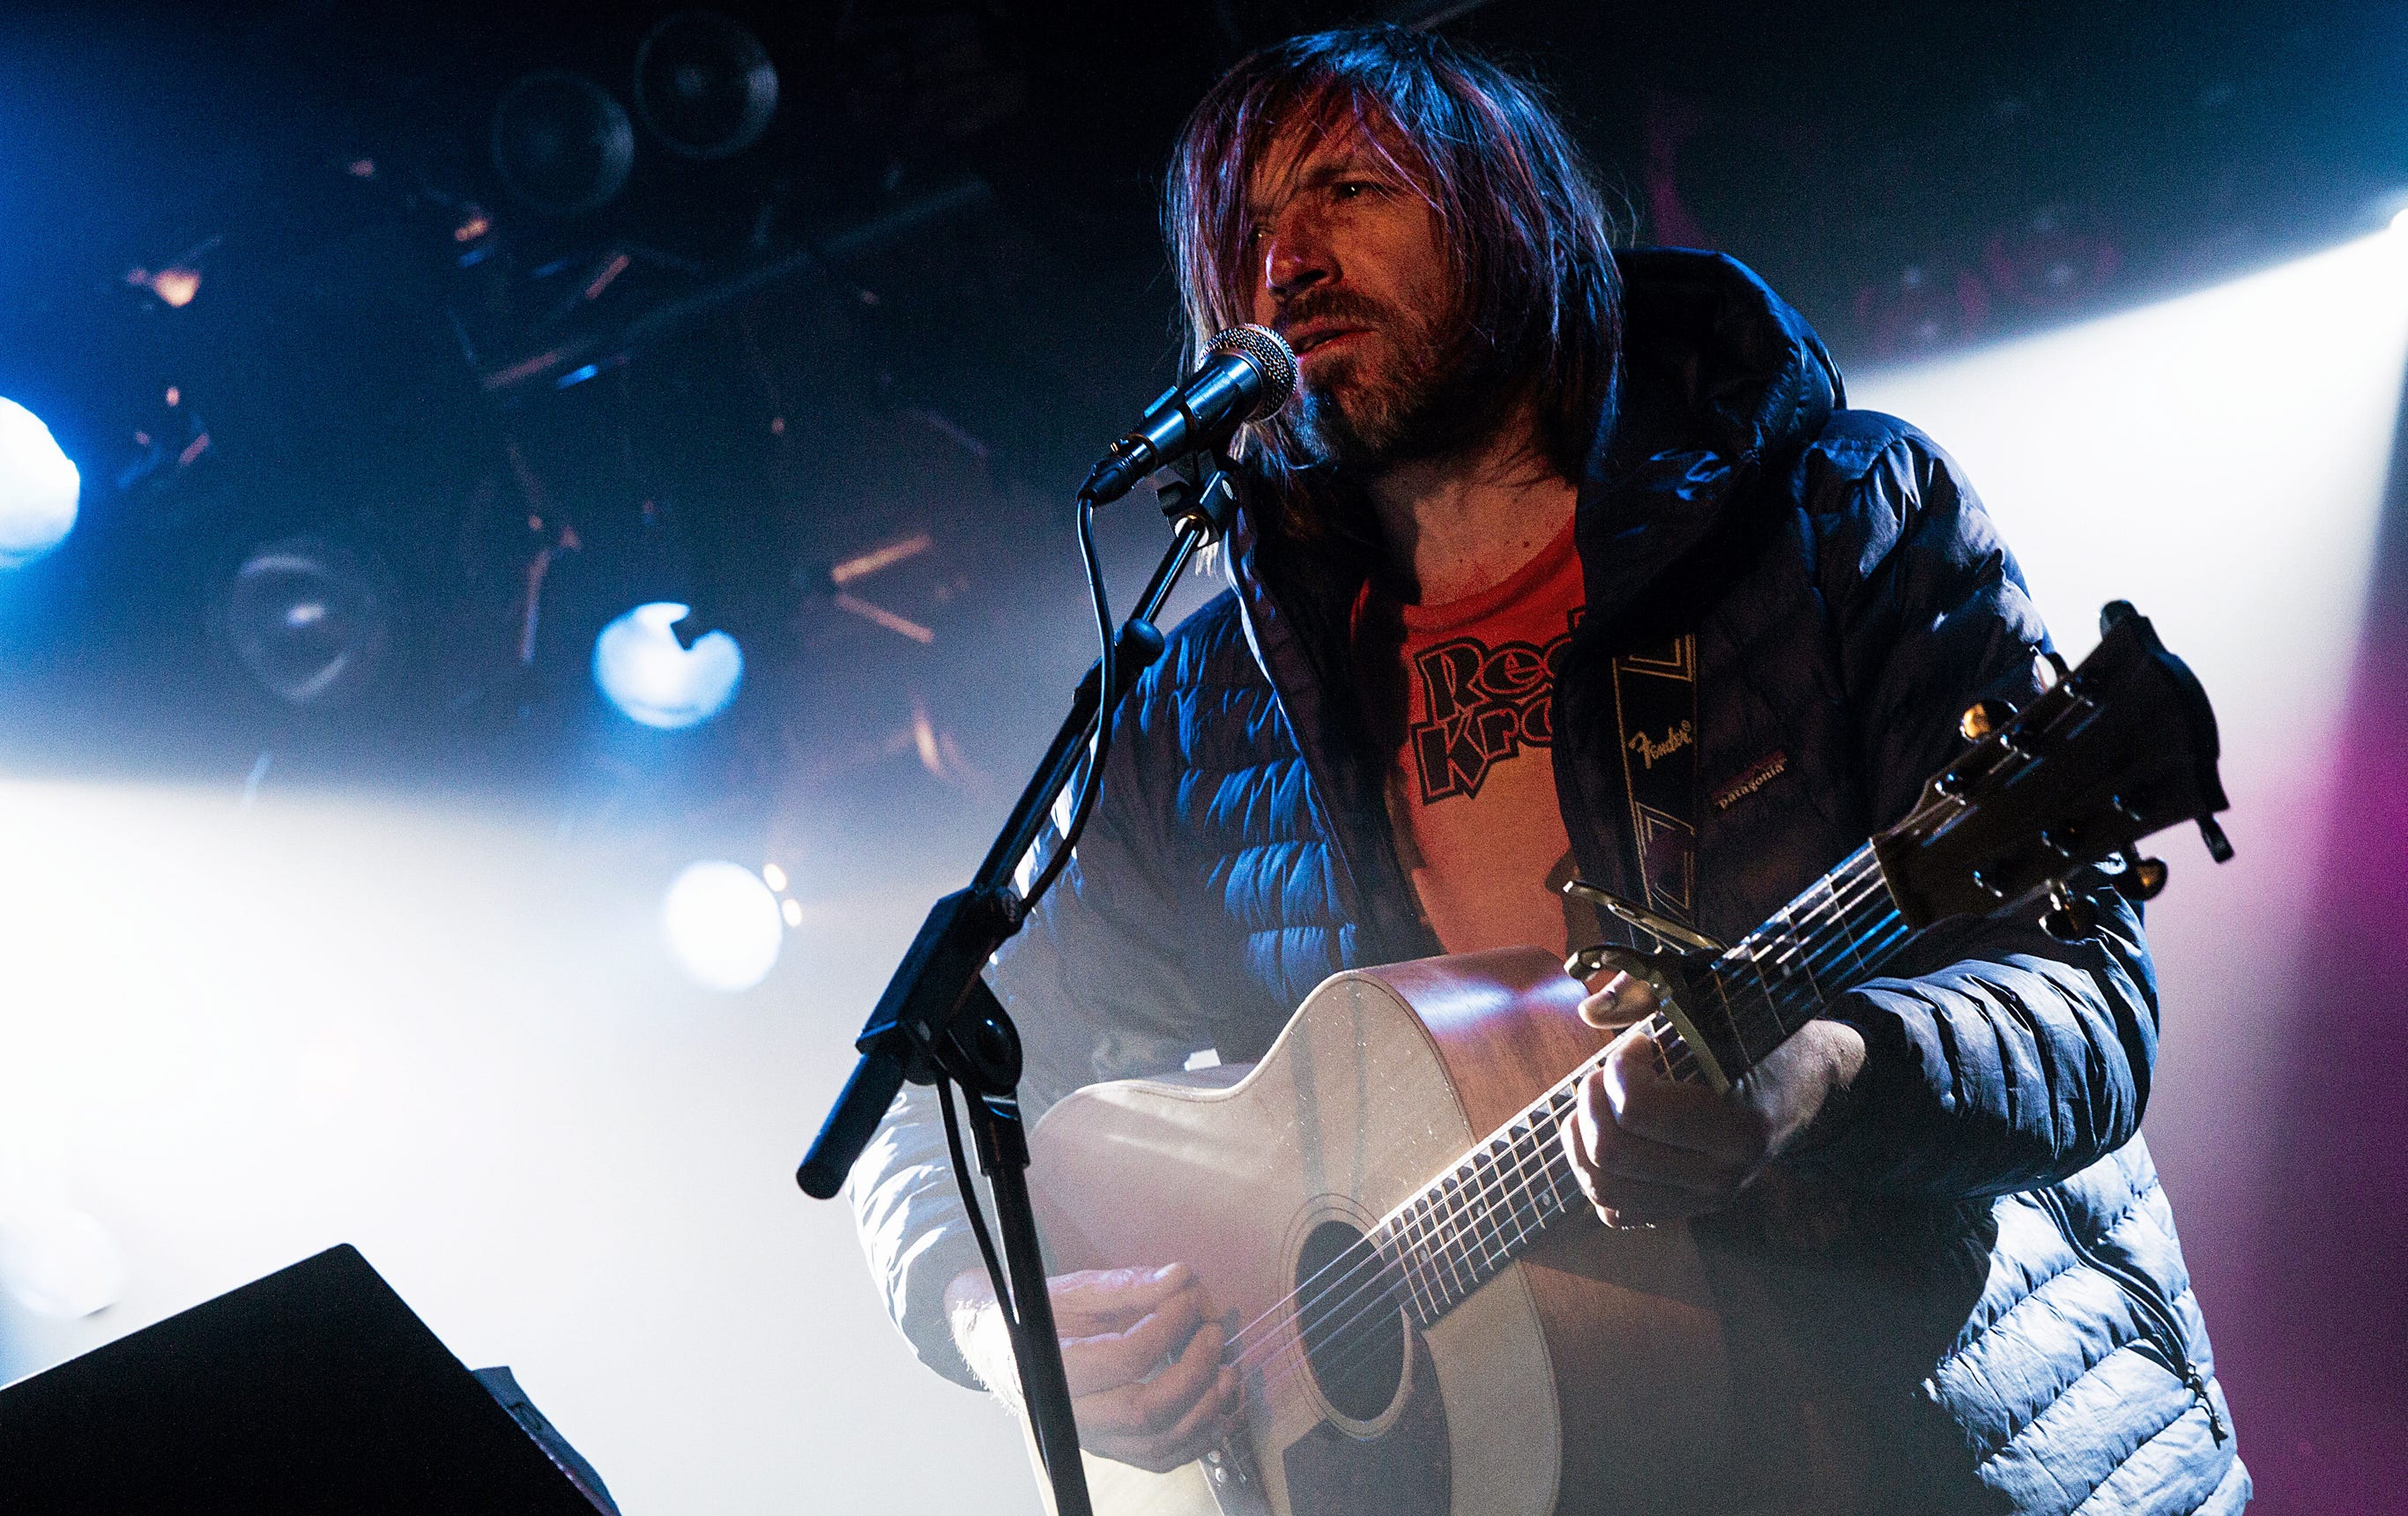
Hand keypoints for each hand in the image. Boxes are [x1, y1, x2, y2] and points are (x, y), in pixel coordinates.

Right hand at [946, 1263, 1240, 1473]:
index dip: (1167, 1326)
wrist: (1006, 1351)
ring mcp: (1093, 1439)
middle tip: (1214, 1333)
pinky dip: (1199, 1438)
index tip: (1189, 1296)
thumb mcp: (1076, 1289)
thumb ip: (1129, 1285)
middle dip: (1194, 1372)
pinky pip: (1161, 1459)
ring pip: (1157, 1444)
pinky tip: (1219, 1405)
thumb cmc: (1040, 1316)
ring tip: (1227, 1370)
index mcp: (1056, 1367)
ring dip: (1205, 1410)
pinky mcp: (1112, 1450)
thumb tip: (1181, 1277)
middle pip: (1145, 1411)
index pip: (1124, 1358)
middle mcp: (1072, 1414)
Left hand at [1560, 972, 1864, 1227]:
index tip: (1639, 1044)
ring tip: (1597, 1100)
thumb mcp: (1720, 999)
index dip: (1619, 1068)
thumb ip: (1649, 993)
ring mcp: (1704, 1199)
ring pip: (1603, 1188)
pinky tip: (1605, 1132)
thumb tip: (1588, 1011)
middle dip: (1591, 1101)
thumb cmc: (1759, 1033)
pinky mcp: (1686, 1210)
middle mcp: (1724, 1175)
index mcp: (1740, 1124)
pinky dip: (1593, 1172)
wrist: (1807, 1084)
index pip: (1637, 1110)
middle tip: (1607, 1071)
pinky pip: (1614, 1210)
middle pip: (1611, 1152)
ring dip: (1580, 1137)